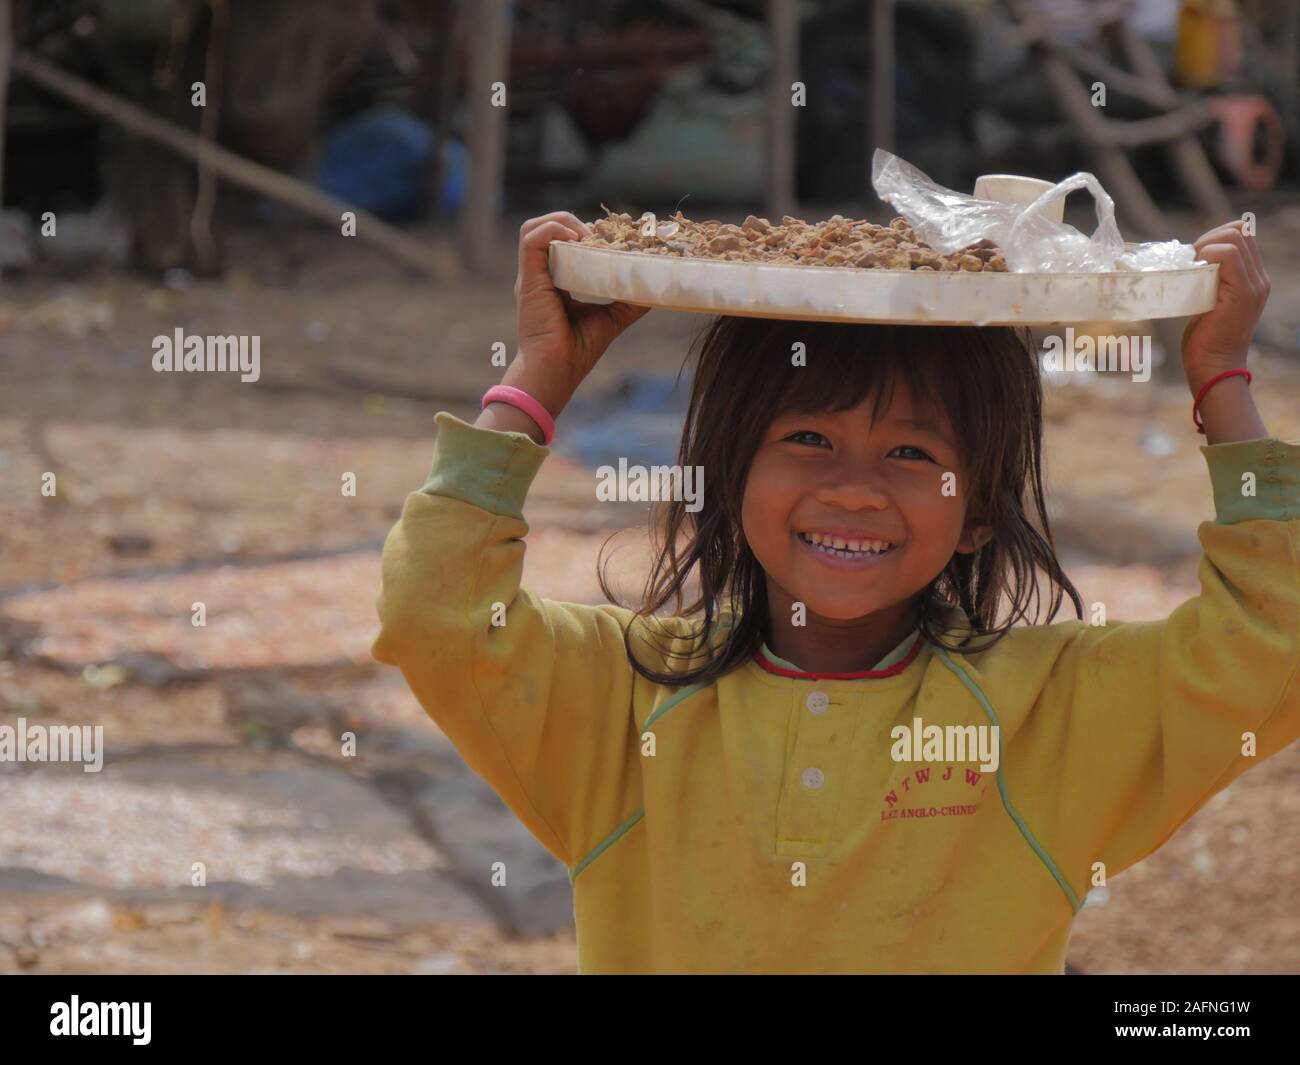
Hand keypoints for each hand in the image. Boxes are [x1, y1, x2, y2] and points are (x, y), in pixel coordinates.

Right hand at [513, 212, 649, 409]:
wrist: (557, 370)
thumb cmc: (577, 351)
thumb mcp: (610, 319)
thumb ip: (628, 302)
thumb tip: (653, 290)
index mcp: (552, 282)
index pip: (561, 243)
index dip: (583, 233)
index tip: (609, 238)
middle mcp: (538, 275)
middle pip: (545, 229)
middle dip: (572, 222)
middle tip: (600, 235)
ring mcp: (530, 275)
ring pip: (533, 227)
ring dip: (561, 222)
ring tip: (587, 235)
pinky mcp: (527, 278)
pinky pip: (532, 238)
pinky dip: (554, 230)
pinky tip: (577, 240)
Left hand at [1181, 219, 1269, 392]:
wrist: (1214, 367)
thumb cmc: (1206, 341)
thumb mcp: (1209, 304)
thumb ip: (1209, 285)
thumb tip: (1188, 267)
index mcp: (1253, 280)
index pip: (1243, 237)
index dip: (1215, 237)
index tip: (1194, 256)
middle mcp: (1259, 279)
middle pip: (1240, 232)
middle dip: (1209, 238)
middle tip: (1189, 260)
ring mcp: (1254, 285)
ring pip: (1235, 238)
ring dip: (1206, 244)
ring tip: (1191, 265)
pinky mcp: (1242, 292)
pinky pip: (1228, 255)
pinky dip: (1208, 253)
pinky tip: (1195, 268)